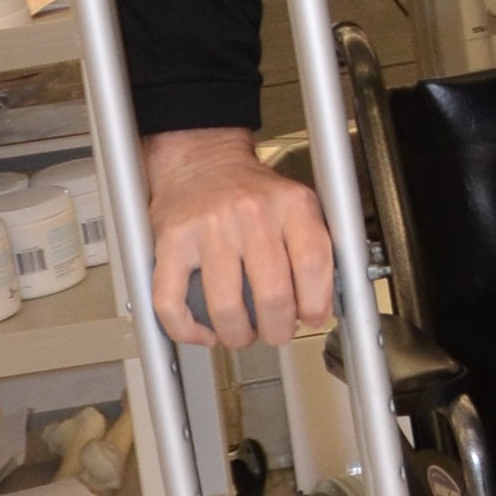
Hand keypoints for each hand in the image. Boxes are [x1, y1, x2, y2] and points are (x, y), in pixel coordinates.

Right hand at [148, 126, 334, 349]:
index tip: (311, 317)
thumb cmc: (251, 192)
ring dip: (237, 334)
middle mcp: (252, 213)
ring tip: (241, 333)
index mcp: (291, 205)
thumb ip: (314, 248)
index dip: (315, 304)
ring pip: (226, 307)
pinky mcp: (172, 241)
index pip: (313, 265)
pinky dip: (186, 329)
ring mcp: (209, 227)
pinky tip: (202, 332)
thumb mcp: (298, 206)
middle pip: (273, 295)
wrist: (202, 160)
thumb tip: (323, 305)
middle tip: (275, 332)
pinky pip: (172, 301)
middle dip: (278, 329)